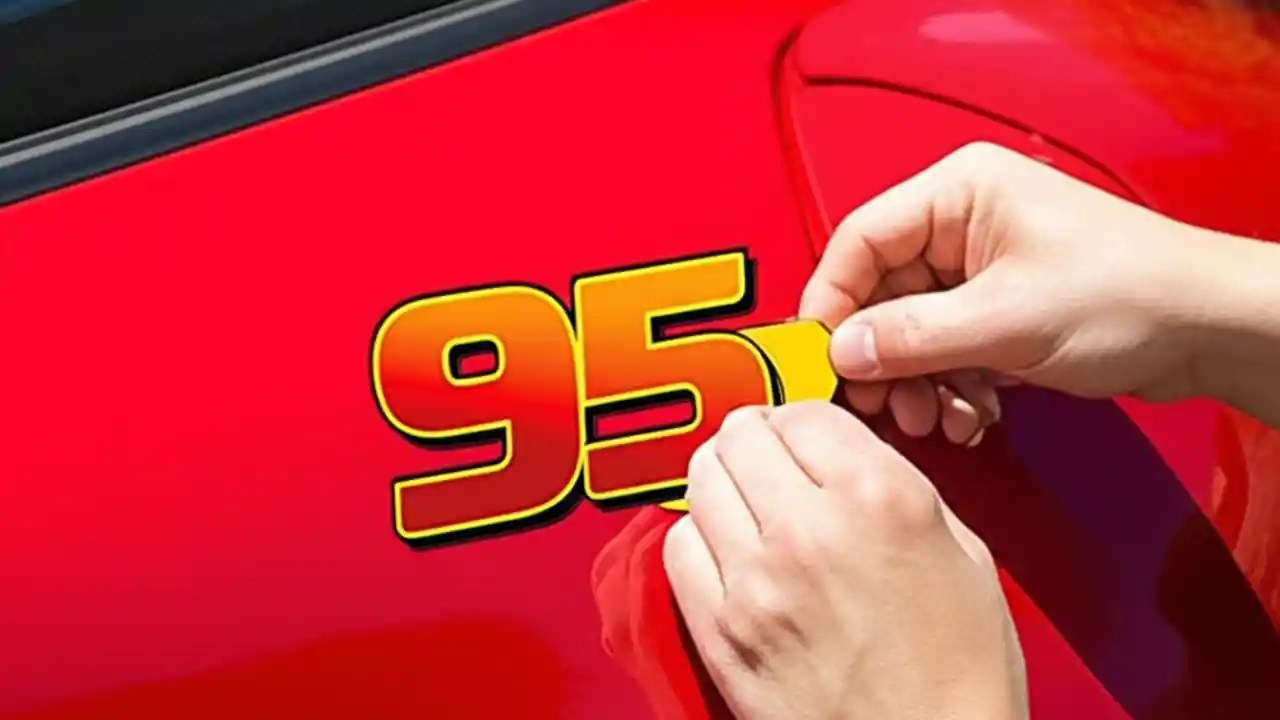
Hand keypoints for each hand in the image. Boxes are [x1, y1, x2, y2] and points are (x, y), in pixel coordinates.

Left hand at [663, 401, 1026, 719]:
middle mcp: (809, 528)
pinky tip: (728, 552)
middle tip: (769, 461)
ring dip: (723, 482)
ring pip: (700, 481)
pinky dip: (698, 536)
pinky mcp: (720, 631)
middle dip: (755, 441)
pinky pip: (678, 547)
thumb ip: (897, 487)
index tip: (805, 437)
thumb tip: (843, 457)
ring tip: (748, 503)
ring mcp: (755, 581)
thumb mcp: (964, 554)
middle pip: (739, 436)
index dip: (803, 421)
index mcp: (881, 498)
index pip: (802, 412)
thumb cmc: (959, 676)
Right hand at [799, 141, 1231, 440]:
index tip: (818, 355)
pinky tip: (971, 414)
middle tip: (882, 403)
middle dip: (882, 357)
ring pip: (912, 330)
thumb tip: (843, 350)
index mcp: (959, 192)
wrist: (1209, 329)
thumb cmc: (1133, 292)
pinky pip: (946, 350)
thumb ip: (912, 336)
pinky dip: (950, 387)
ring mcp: (982, 269)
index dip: (831, 301)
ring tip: (935, 417)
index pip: (860, 240)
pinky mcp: (999, 309)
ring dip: (917, 381)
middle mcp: (964, 225)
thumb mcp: (1005, 319)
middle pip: (882, 293)